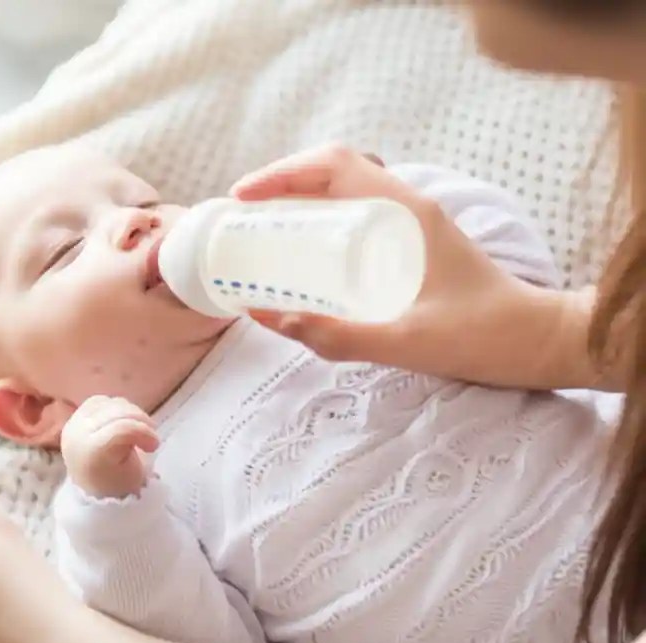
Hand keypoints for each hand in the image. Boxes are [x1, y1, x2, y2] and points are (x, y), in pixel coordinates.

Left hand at [60, 395, 159, 497]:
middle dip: (141, 420)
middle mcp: (78, 432)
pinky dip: (117, 407)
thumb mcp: (132, 472)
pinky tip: (125, 420)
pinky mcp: (76, 416)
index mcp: (91, 451)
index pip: (121, 428)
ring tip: (140, 428)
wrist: (92, 489)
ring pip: (110, 403)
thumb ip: (136, 446)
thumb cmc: (116, 485)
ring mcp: (75, 422)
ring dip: (131, 412)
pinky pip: (100, 401)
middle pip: (117, 412)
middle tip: (152, 435)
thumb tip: (140, 429)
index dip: (143, 431)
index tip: (155, 445)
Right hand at [229, 144, 591, 388]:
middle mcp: (408, 206)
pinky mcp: (412, 240)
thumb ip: (335, 334)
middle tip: (242, 217)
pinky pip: (355, 213)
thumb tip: (266, 317)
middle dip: (281, 183)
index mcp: (407, 213)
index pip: (335, 165)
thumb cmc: (480, 337)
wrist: (536, 341)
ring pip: (344, 188)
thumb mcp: (403, 342)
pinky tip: (303, 253)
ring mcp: (412, 220)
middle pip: (333, 169)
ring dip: (299, 198)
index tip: (244, 198)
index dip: (282, 173)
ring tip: (262, 230)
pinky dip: (320, 219)